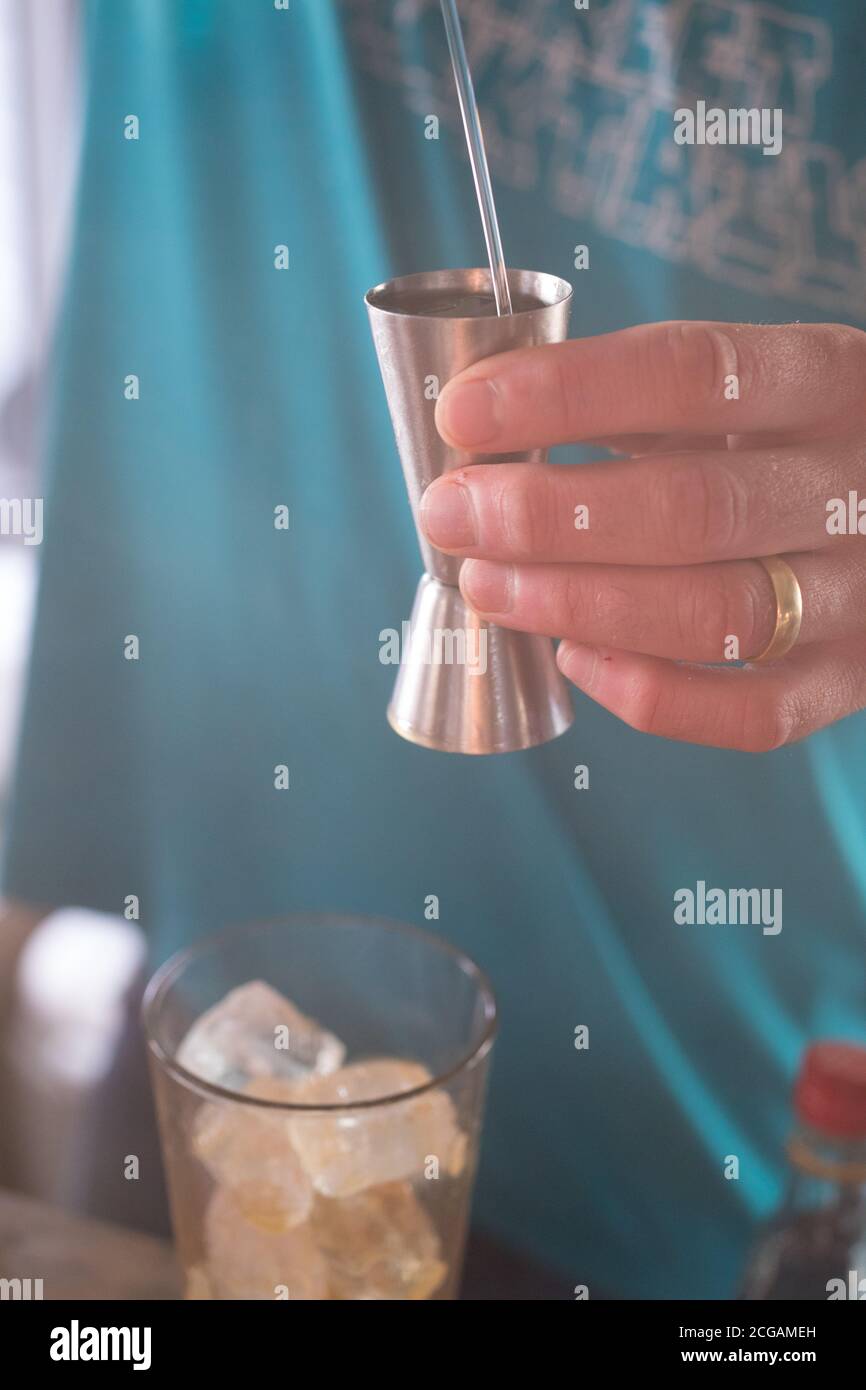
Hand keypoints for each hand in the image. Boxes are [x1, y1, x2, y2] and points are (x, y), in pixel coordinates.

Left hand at [419, 321, 865, 749]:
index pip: (695, 372)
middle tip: (448, 514)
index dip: (567, 394)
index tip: (463, 412)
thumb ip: (634, 409)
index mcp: (831, 380)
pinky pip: (753, 713)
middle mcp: (860, 488)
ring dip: (576, 604)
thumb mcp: (736, 394)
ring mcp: (864, 593)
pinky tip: (574, 658)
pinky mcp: (852, 678)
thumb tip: (479, 443)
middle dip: (547, 516)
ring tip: (486, 584)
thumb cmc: (780, 445)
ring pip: (715, 615)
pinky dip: (649, 694)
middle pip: (694, 508)